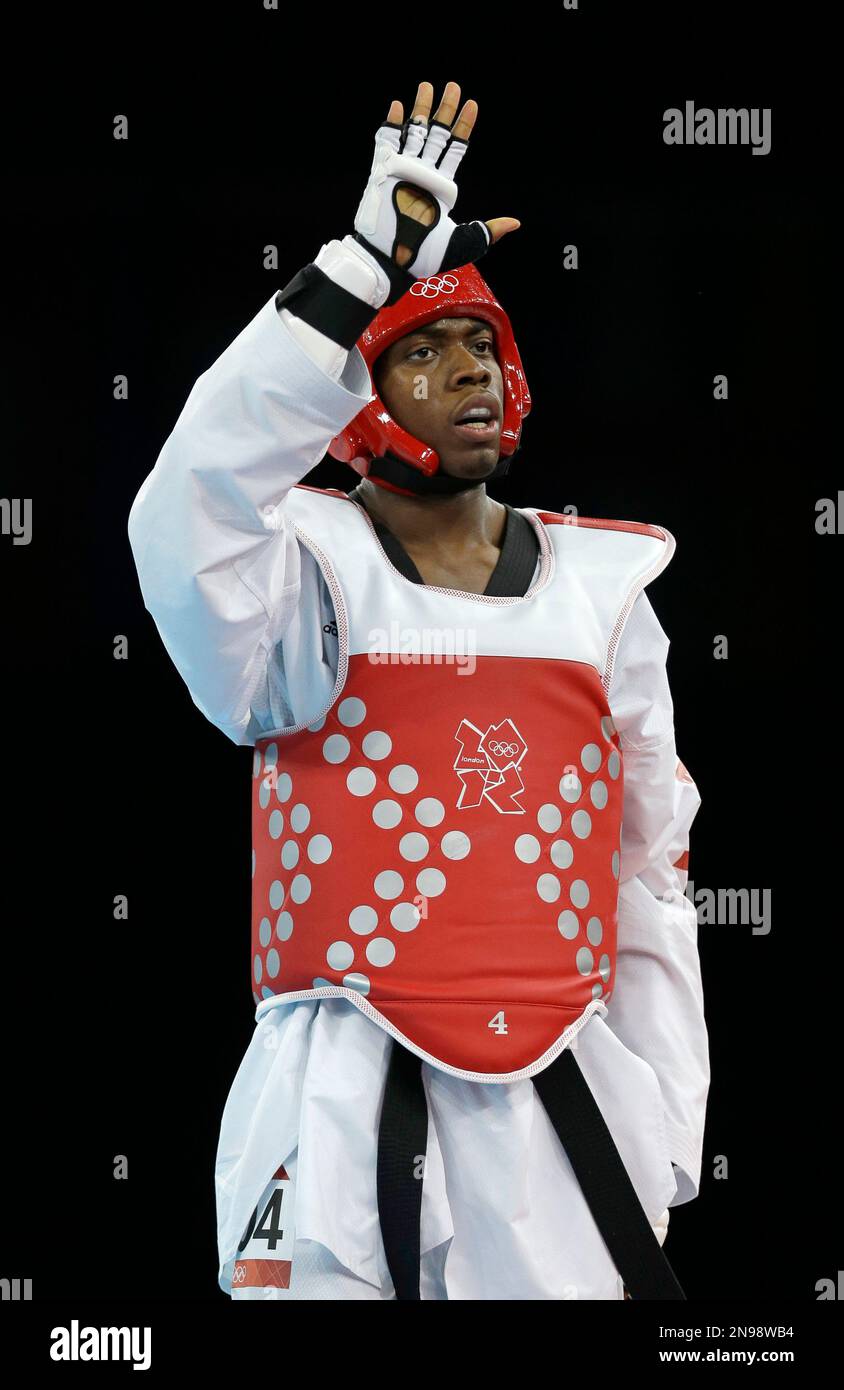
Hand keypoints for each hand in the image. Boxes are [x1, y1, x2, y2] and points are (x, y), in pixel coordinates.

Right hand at [352, 79, 519, 291]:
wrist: (391, 262)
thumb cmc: (424, 258)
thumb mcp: (462, 244)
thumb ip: (487, 232)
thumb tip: (515, 223)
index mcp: (441, 186)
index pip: (455, 149)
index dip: (463, 127)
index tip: (472, 104)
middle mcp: (422, 174)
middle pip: (437, 133)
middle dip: (445, 109)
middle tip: (453, 85)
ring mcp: (401, 171)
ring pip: (413, 132)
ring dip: (420, 109)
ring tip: (426, 85)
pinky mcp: (381, 173)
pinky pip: (386, 143)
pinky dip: (390, 125)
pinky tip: (396, 107)